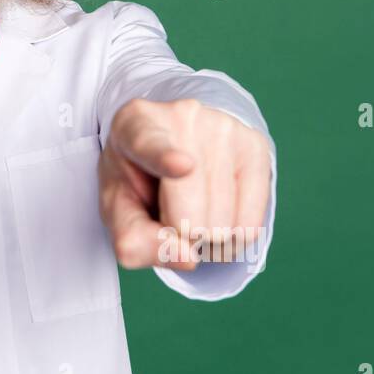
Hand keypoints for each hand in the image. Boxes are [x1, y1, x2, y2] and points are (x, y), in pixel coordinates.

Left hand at [98, 97, 269, 270]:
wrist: (173, 150)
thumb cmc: (138, 180)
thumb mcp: (118, 208)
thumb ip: (133, 239)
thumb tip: (188, 257)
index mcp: (134, 124)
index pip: (149, 145)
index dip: (166, 159)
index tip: (183, 166)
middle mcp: (182, 116)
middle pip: (191, 213)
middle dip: (179, 233)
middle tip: (169, 212)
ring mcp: (223, 127)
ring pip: (223, 224)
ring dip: (206, 240)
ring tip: (193, 211)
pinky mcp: (255, 145)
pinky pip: (250, 224)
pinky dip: (232, 239)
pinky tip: (218, 217)